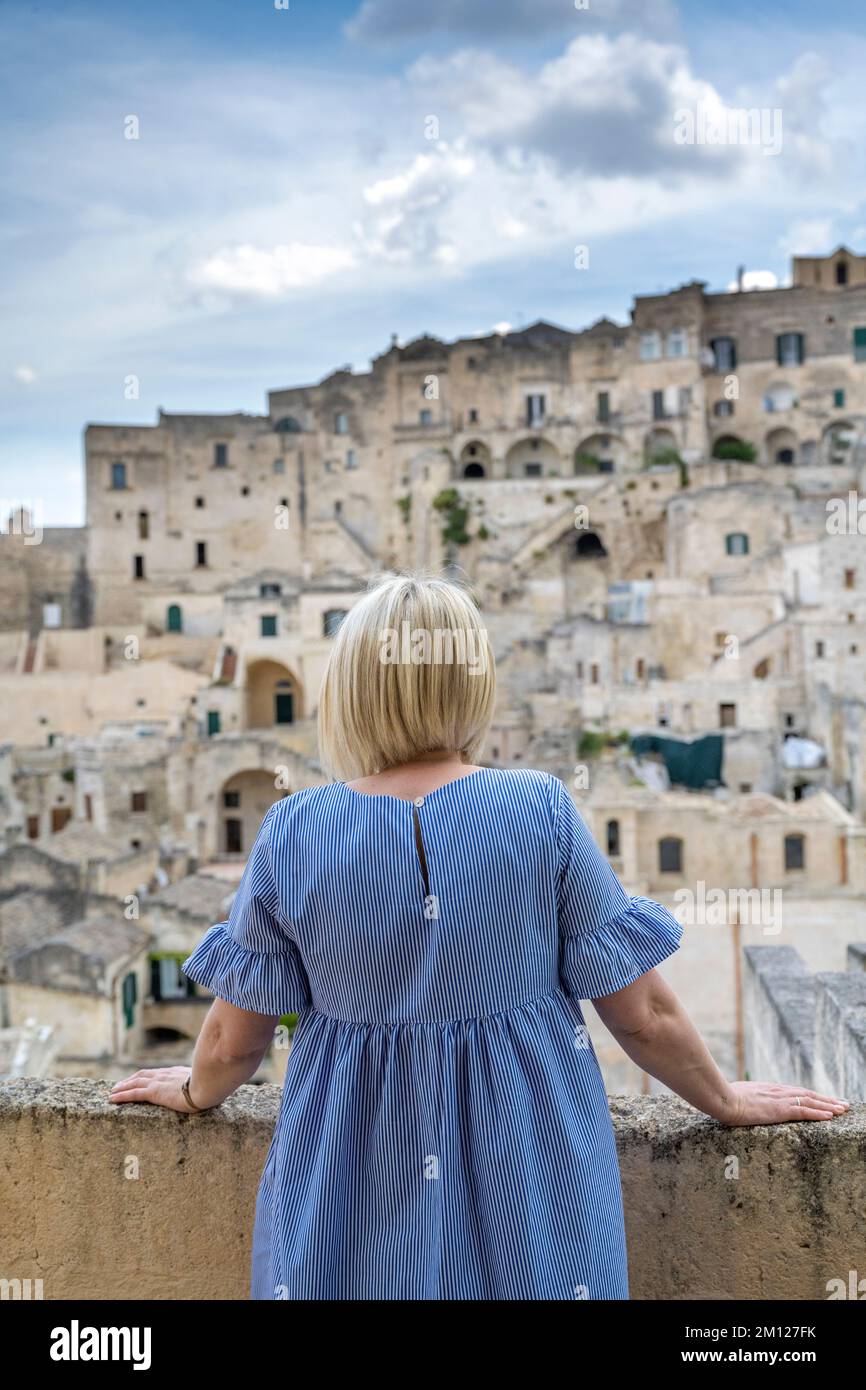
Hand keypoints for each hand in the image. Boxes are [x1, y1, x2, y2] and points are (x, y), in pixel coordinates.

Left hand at [109, 1066, 202, 1113]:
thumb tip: (209, 1086)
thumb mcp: (205, 1082)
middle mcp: (165, 1074)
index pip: (156, 1073)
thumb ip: (201, 1082)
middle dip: (130, 1080)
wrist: (207, 1087)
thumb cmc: (210, 1086)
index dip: (145, 1076)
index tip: (138, 1079)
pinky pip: (134, 1093)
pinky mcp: (154, 1092)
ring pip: (135, 1083)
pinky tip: (113, 1099)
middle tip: (119, 1085)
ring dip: (122, 1087)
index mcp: (176, 1072)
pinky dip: (122, 1095)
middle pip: (142, 1075)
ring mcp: (159, 1082)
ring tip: (113, 1092)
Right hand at [721, 1081, 848, 1125]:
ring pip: (811, 1101)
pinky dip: (818, 1113)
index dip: (813, 1096)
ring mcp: (780, 1100)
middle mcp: (779, 1091)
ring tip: (842, 1110)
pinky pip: (804, 1111)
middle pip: (809, 1094)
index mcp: (771, 1089)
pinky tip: (830, 1116)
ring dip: (829, 1106)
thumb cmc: (726, 1097)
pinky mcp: (780, 1110)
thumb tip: (745, 1100)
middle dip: (827, 1100)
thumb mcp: (741, 1095)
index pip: (798, 1092)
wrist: (724, 1099)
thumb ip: (749, 1098)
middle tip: (843, 1104)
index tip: (825, 1099)